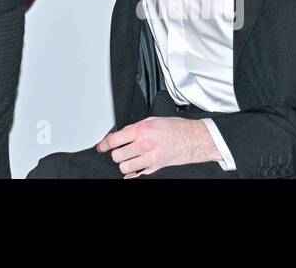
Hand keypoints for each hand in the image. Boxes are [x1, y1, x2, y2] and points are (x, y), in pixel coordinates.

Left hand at [97, 116, 219, 177]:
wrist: (193, 139)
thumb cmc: (175, 128)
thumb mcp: (152, 120)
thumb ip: (134, 128)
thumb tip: (119, 135)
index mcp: (142, 130)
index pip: (114, 140)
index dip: (104, 144)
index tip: (101, 147)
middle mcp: (145, 145)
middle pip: (117, 156)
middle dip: (116, 154)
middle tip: (120, 150)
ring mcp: (151, 158)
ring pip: (125, 167)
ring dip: (125, 164)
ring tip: (130, 158)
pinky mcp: (156, 168)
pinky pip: (137, 174)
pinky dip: (134, 172)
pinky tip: (136, 166)